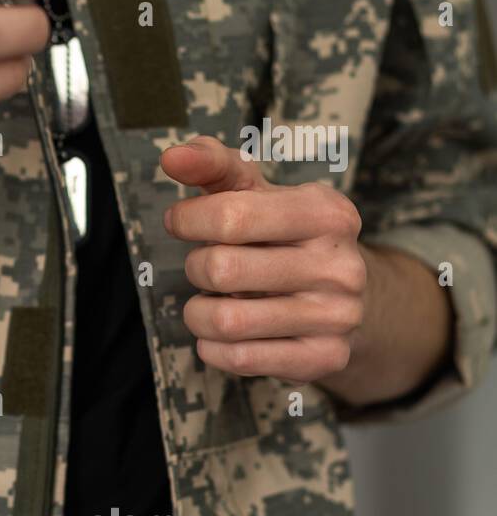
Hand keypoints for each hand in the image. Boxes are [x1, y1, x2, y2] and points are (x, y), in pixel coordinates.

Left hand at [161, 136, 366, 383]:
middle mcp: (340, 265)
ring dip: (198, 312)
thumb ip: (214, 166)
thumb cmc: (283, 236)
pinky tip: (222, 334)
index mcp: (327, 213)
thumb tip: (172, 156)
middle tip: (207, 267)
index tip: (181, 221)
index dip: (187, 219)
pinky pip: (240, 359)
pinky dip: (213, 347)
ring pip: (226, 321)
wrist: (343, 297)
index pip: (230, 216)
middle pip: (221, 269)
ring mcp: (338, 316)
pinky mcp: (325, 358)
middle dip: (197, 267)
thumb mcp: (256, 193)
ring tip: (210, 302)